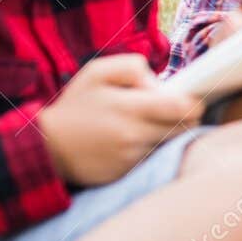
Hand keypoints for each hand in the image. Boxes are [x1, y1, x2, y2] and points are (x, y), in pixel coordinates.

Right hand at [37, 54, 203, 186]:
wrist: (47, 147)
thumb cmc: (76, 105)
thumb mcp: (97, 72)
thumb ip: (133, 67)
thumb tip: (160, 85)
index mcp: (131, 109)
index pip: (185, 109)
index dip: (194, 103)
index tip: (189, 98)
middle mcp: (135, 136)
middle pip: (186, 128)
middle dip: (186, 117)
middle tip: (171, 110)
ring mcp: (133, 158)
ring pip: (172, 144)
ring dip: (168, 134)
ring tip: (145, 124)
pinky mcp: (129, 174)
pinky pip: (154, 158)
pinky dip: (152, 149)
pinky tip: (133, 141)